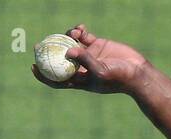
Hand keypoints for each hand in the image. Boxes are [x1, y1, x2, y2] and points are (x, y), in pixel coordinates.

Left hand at [32, 23, 148, 94]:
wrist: (137, 72)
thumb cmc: (119, 78)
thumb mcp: (101, 71)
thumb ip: (84, 60)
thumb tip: (68, 49)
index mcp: (79, 80)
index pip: (57, 80)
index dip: (43, 75)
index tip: (33, 67)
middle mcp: (81, 68)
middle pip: (59, 60)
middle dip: (48, 52)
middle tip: (39, 44)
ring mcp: (88, 55)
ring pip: (70, 44)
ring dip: (67, 37)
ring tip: (73, 32)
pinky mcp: (97, 45)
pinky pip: (83, 36)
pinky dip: (79, 30)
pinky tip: (80, 26)